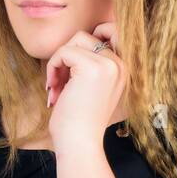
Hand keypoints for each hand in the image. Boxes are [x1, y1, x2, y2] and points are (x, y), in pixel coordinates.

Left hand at [45, 21, 126, 154]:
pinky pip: (64, 51)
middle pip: (86, 36)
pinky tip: (53, 88)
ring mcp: (109, 65)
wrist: (80, 143)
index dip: (84, 42)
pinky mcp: (92, 67)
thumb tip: (75, 41)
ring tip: (56, 86)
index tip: (68, 66)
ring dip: (59, 61)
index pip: (108, 33)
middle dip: (67, 55)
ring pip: (75, 40)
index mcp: (123, 70)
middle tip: (59, 81)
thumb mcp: (90, 88)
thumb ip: (91, 65)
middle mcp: (121, 64)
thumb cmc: (79, 122)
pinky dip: (53, 67)